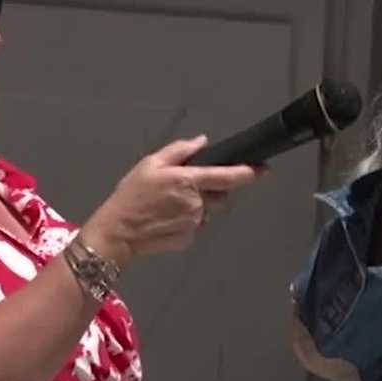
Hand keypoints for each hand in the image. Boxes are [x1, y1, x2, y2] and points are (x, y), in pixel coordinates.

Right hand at [81, 135, 261, 266]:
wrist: (117, 233)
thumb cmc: (131, 195)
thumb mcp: (150, 164)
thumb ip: (179, 151)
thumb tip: (202, 142)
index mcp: (189, 181)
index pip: (228, 176)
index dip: (249, 172)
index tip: (264, 169)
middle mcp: (197, 203)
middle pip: (222, 195)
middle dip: (215, 190)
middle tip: (190, 188)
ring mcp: (195, 223)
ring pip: (210, 211)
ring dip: (201, 205)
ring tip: (173, 204)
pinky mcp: (190, 238)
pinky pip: (198, 225)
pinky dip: (189, 220)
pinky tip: (169, 219)